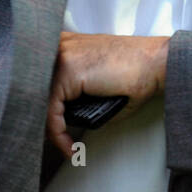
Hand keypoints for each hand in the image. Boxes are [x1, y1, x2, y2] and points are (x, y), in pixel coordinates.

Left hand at [45, 31, 169, 157]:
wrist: (157, 62)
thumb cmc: (137, 73)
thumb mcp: (98, 82)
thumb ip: (75, 95)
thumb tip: (61, 120)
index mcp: (65, 44)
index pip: (38, 79)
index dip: (42, 108)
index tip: (55, 131)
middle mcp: (59, 45)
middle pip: (33, 89)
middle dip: (42, 119)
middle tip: (57, 142)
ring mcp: (62, 56)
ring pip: (38, 102)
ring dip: (49, 130)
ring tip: (65, 147)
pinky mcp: (67, 70)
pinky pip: (51, 111)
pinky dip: (57, 133)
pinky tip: (69, 146)